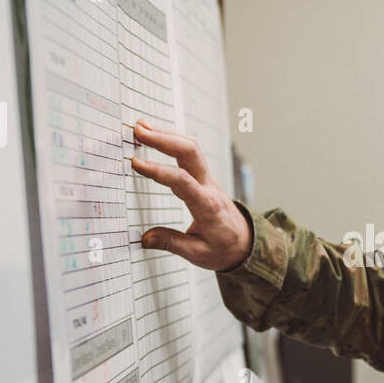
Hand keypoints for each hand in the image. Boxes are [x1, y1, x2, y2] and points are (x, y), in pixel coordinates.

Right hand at [128, 121, 251, 269]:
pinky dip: (172, 141)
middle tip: (138, 131)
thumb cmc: (224, 248)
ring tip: (141, 128)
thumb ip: (172, 243)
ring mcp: (208, 179)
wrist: (246, 243)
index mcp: (208, 206)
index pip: (182, 181)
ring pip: (190, 148)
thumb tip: (146, 238)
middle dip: (164, 139)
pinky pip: (190, 153)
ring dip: (167, 135)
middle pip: (190, 152)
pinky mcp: (205, 177)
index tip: (136, 164)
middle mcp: (210, 187)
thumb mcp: (198, 253)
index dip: (158, 170)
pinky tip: (156, 137)